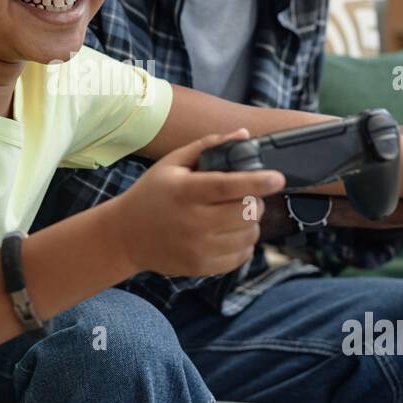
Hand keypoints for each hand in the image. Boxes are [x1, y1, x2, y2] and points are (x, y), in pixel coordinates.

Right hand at [113, 128, 284, 276]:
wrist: (125, 235)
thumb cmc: (152, 194)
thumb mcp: (172, 163)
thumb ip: (207, 146)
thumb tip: (243, 135)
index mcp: (186, 192)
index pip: (228, 187)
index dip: (257, 182)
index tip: (278, 177)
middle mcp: (193, 222)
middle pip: (246, 212)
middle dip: (256, 201)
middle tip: (246, 196)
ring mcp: (198, 248)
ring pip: (249, 235)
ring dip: (251, 222)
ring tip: (235, 215)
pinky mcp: (201, 267)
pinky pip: (241, 256)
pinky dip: (243, 243)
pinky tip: (229, 233)